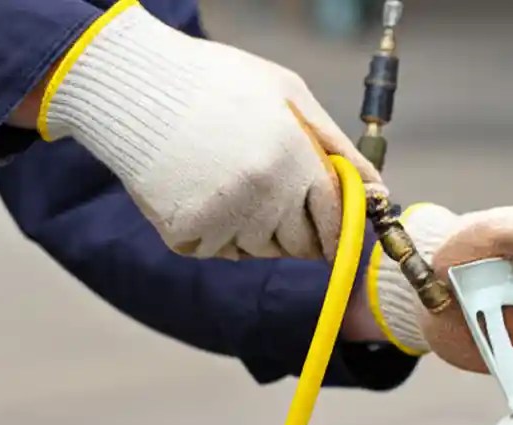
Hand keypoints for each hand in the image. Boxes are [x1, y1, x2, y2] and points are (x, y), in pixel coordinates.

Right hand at [36, 0, 381, 260]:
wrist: (135, 87)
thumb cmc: (219, 84)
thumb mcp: (290, 96)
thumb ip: (336, 146)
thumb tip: (378, 191)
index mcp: (294, 160)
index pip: (334, 221)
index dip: (337, 232)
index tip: (333, 235)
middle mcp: (264, 195)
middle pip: (300, 245)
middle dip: (298, 232)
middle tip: (275, 199)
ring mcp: (224, 218)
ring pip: (260, 250)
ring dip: (256, 230)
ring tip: (233, 183)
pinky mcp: (187, 234)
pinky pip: (218, 251)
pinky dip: (216, 232)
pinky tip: (202, 192)